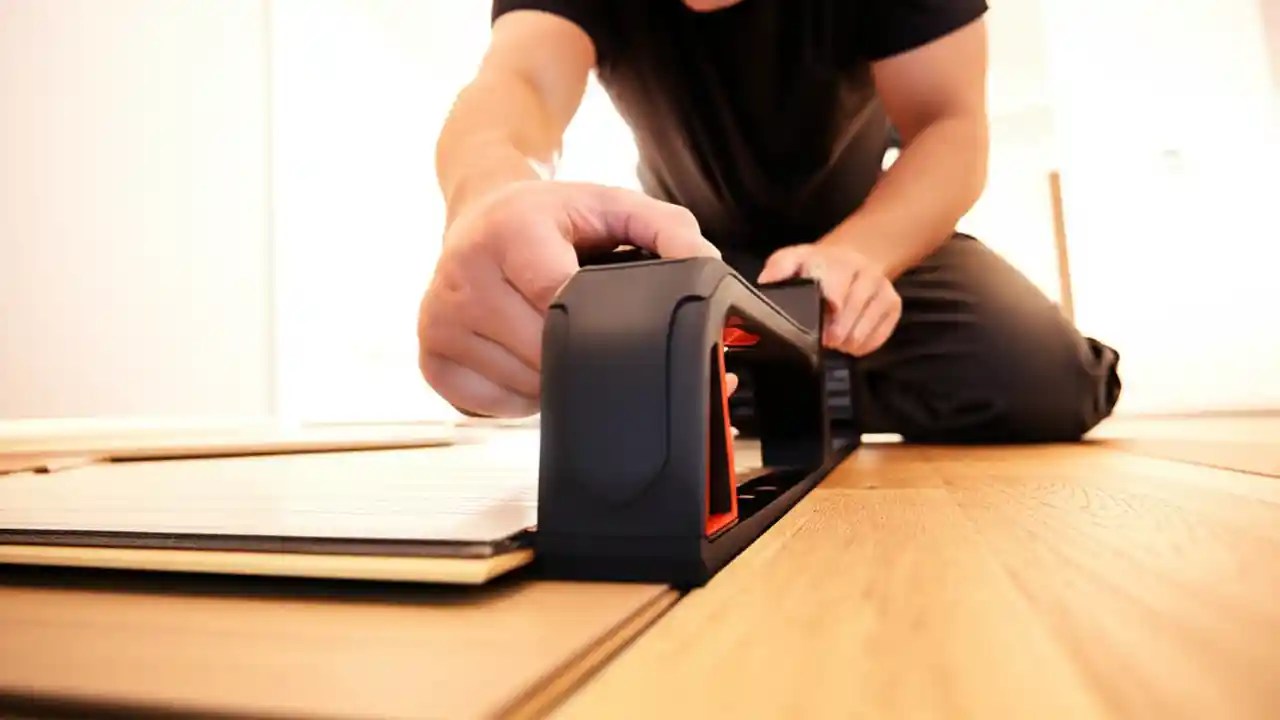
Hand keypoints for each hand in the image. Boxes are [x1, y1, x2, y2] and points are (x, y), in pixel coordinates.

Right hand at [418, 180, 720, 417]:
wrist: (480, 212)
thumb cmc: (549, 217)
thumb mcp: (613, 205)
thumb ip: (670, 230)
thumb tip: (706, 269)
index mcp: (509, 231)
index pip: (559, 303)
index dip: (597, 327)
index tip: (615, 325)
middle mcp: (464, 274)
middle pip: (544, 353)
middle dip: (582, 356)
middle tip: (591, 332)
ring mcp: (439, 320)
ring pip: (524, 386)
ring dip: (553, 378)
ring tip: (552, 335)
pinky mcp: (431, 358)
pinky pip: (494, 406)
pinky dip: (521, 394)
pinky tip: (522, 354)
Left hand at [757, 240, 902, 356]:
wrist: (854, 259)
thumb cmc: (817, 268)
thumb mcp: (792, 260)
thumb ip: (778, 269)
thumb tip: (765, 283)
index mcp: (831, 260)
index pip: (831, 281)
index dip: (828, 300)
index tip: (823, 317)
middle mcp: (860, 271)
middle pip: (850, 309)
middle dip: (834, 330)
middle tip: (824, 340)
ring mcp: (881, 287)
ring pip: (864, 327)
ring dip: (847, 341)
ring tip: (836, 341)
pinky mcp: (894, 304)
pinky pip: (879, 335)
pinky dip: (863, 345)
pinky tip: (851, 341)